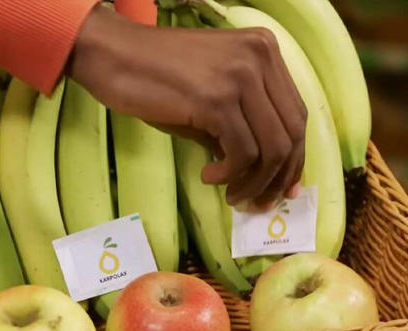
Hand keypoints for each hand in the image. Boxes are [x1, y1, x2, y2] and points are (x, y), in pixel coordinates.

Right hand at [66, 5, 306, 208]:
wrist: (112, 55)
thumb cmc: (154, 77)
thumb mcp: (208, 96)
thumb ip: (239, 126)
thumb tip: (260, 173)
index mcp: (264, 51)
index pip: (296, 114)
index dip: (294, 158)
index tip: (283, 188)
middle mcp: (260, 57)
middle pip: (291, 133)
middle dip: (277, 177)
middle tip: (256, 202)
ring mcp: (240, 76)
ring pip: (272, 148)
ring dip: (253, 182)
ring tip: (230, 195)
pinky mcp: (217, 99)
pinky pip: (242, 153)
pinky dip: (229, 174)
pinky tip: (207, 175)